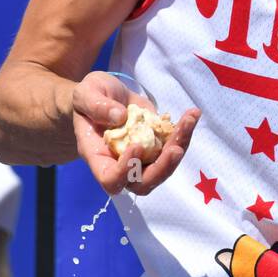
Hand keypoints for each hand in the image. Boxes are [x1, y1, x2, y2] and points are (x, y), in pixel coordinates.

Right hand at [71, 70, 199, 196]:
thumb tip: (120, 116)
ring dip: (179, 146)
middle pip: (143, 183)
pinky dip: (184, 133)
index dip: (125, 170)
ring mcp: (142, 157)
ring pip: (164, 166)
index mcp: (97, 156)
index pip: (110, 179)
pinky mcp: (157, 145)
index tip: (137, 146)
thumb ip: (97, 105)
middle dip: (163, 168)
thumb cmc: (89, 97)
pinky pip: (173, 147)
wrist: (106, 95)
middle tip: (175, 148)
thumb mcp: (86, 93)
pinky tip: (192, 114)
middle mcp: (120, 163)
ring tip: (189, 120)